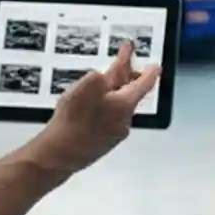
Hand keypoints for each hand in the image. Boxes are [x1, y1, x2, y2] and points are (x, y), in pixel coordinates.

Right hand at [26, 41, 160, 174]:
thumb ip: (102, 75)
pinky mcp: (103, 141)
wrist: (59, 153)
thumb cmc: (73, 121)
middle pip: (131, 93)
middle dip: (126, 75)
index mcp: (126, 103)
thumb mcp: (88, 85)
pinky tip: (91, 105)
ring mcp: (115, 132)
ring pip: (119, 105)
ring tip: (102, 81)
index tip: (155, 65)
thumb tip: (106, 76)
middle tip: (122, 61)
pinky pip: (109, 117)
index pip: (145, 83)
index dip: (149, 71)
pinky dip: (105, 106)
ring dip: (113, 91)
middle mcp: (125, 120)